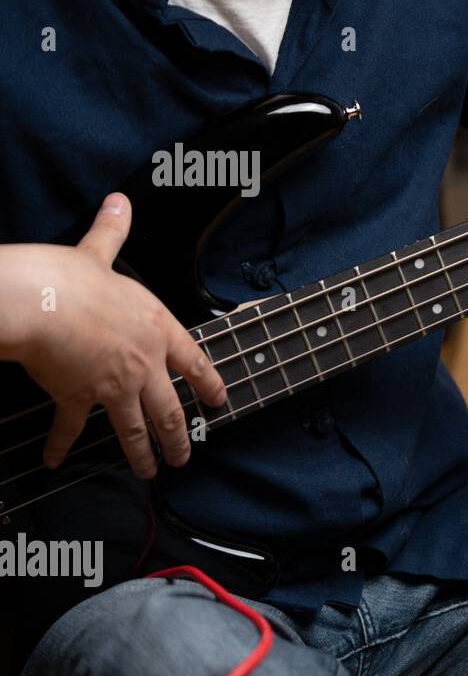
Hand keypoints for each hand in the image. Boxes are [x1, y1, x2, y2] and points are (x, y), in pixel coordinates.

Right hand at [6, 193, 227, 476]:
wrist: (39, 302)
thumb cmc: (70, 277)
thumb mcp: (97, 253)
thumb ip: (112, 232)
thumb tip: (119, 202)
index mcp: (156, 327)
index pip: (193, 360)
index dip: (209, 383)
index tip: (220, 402)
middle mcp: (143, 362)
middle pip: (170, 409)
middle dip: (180, 437)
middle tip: (184, 459)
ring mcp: (114, 385)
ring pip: (135, 428)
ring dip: (143, 453)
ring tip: (149, 473)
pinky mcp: (78, 397)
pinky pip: (71, 427)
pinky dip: (60, 445)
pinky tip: (54, 462)